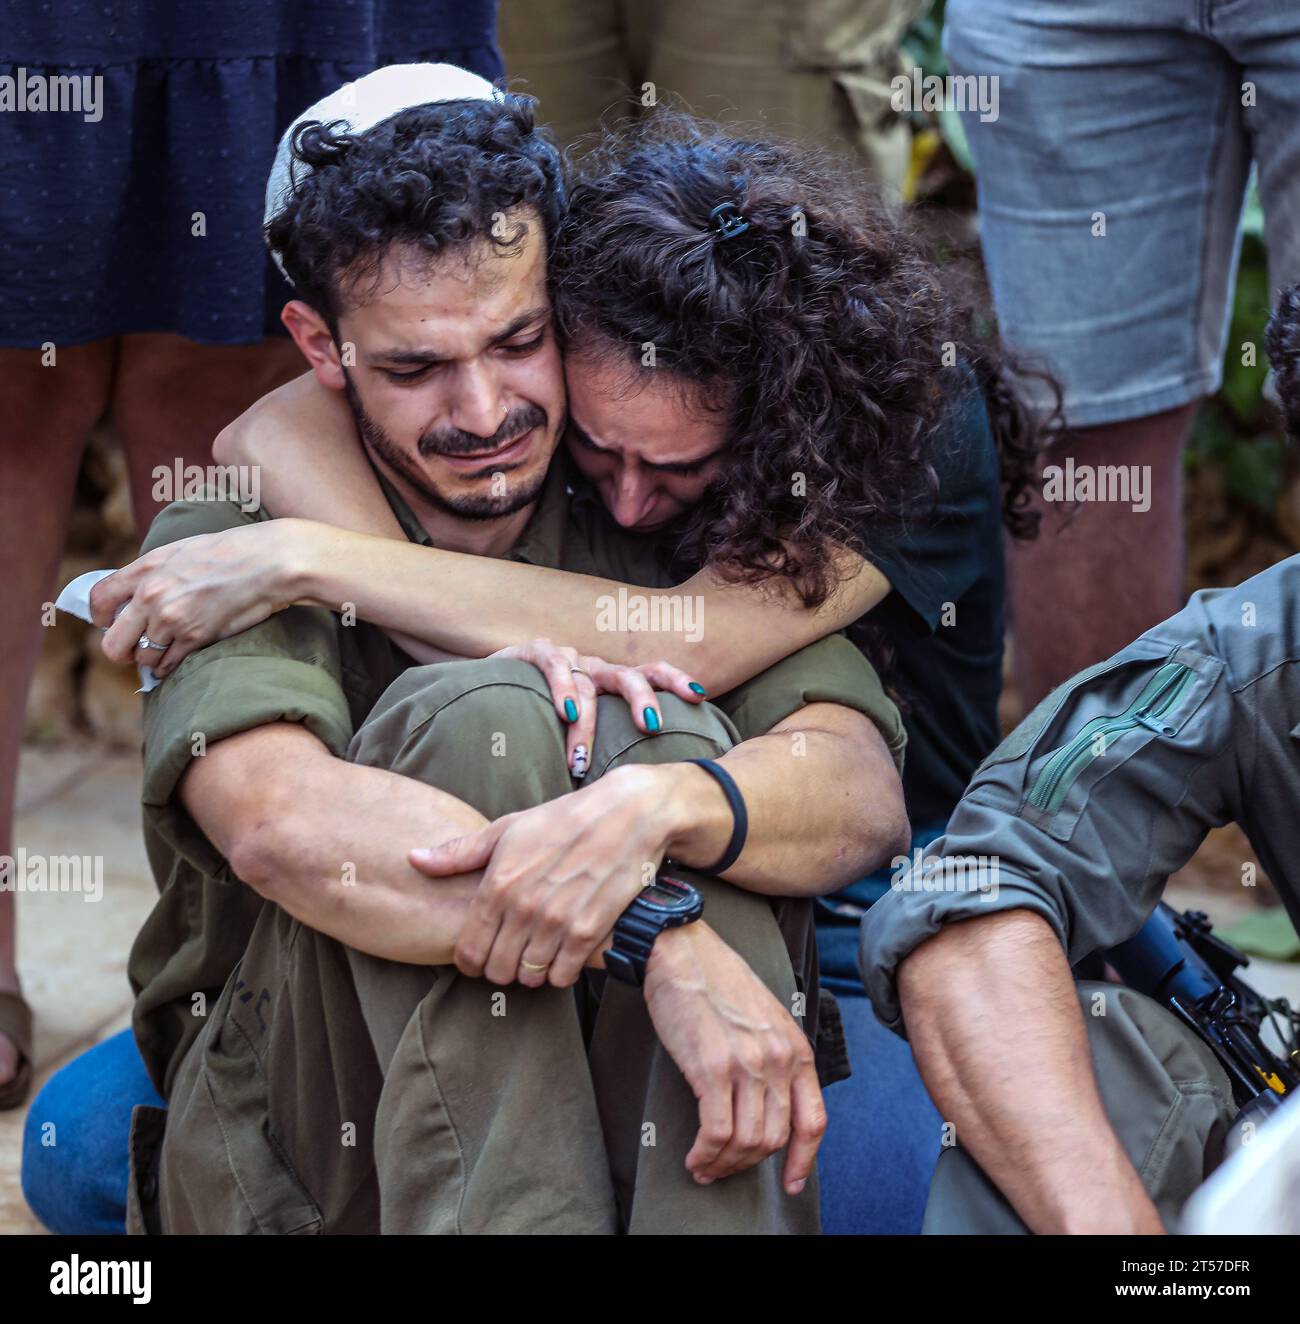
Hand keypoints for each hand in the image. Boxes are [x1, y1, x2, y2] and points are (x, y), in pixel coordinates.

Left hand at [89, 520, 314, 675]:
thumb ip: (153, 571)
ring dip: (151, 659)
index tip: (107, 622)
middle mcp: (152, 596)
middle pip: (113, 642)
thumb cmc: (230, 552)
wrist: (268, 562)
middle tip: (133, 649)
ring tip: (164, 652)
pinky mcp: (196, 638)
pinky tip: (175, 662)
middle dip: (121, 650)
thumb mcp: (180, 550)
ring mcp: (173, 620)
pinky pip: (168, 665)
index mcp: (145, 570)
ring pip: (143, 658)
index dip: (99, 617)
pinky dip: (169, 668)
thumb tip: (135, 593)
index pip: (99, 600)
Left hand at [409, 764, 689, 986]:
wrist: (627, 814)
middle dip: (500, 967)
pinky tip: (564, 952)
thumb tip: (414, 859)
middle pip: (497, 971)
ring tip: (538, 952)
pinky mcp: (589, 931)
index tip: (482, 953)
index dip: (471, 961)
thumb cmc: (564, 818)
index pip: (468, 952)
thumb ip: (459, 852)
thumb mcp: (508, 828)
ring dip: (531, 971)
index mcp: (498, 884)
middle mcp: (523, 908)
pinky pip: (563, 976)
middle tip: (512, 953)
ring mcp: (557, 922)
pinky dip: (561, 971)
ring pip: (529, 977)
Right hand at [488, 638, 705, 776]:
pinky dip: (561, 687)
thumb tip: (642, 793)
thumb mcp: (580, 735)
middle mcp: (595, 668)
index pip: (652, 673)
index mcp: (612, 683)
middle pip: (629, 676)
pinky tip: (565, 713)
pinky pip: (553, 664)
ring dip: (587, 721)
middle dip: (642, 699)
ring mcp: (566, 659)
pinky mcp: (533, 652)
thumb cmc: (540, 722)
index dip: (677, 680)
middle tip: (651, 726)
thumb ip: (607, 750)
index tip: (700, 697)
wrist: (484, 693)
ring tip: (582, 758)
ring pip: (588, 681)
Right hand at [643, 922, 825, 1194]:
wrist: (681, 950)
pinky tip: (694, 1157)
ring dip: (724, 1164)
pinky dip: (705, 1154)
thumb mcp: (763, 1018)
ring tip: (705, 1166)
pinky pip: (717, 1133)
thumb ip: (774, 1057)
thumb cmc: (715, 980)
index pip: (813, 1121)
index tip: (791, 1182)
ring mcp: (748, 1064)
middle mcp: (778, 1059)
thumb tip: (766, 1105)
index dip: (804, 1160)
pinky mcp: (712, 1068)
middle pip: (776, 1139)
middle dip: (749, 1164)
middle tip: (725, 1168)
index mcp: (795, 1048)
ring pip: (748, 1142)